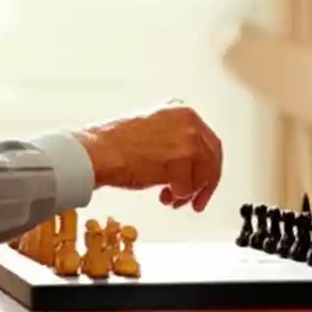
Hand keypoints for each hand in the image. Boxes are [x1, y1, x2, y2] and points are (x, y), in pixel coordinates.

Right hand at [73, 102, 221, 211]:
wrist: (98, 152)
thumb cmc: (114, 144)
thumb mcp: (152, 129)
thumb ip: (174, 140)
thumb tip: (187, 163)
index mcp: (181, 110)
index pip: (208, 141)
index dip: (207, 166)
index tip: (203, 180)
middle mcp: (188, 121)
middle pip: (212, 158)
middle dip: (205, 183)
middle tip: (197, 199)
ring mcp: (187, 139)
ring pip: (203, 173)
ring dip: (189, 191)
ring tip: (175, 200)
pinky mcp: (181, 158)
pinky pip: (188, 186)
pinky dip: (178, 195)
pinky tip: (165, 196)